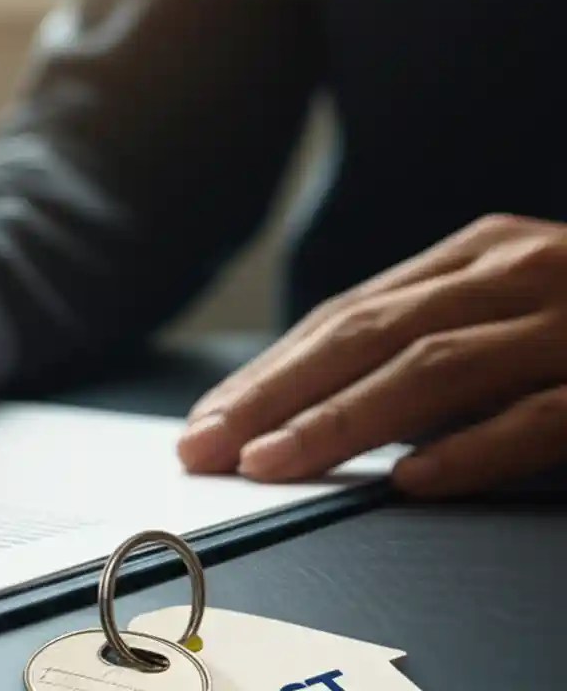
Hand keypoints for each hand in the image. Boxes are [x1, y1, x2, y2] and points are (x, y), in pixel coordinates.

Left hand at [178, 214, 566, 496]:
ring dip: (340, 420)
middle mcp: (511, 277)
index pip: (345, 317)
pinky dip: (471, 448)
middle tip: (206, 447)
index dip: (268, 373)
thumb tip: (319, 410)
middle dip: (274, 396)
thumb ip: (426, 344)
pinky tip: (409, 480)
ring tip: (270, 464)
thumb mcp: (509, 309)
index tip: (206, 421)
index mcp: (474, 259)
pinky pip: (538, 417)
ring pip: (432, 369)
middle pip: (366, 336)